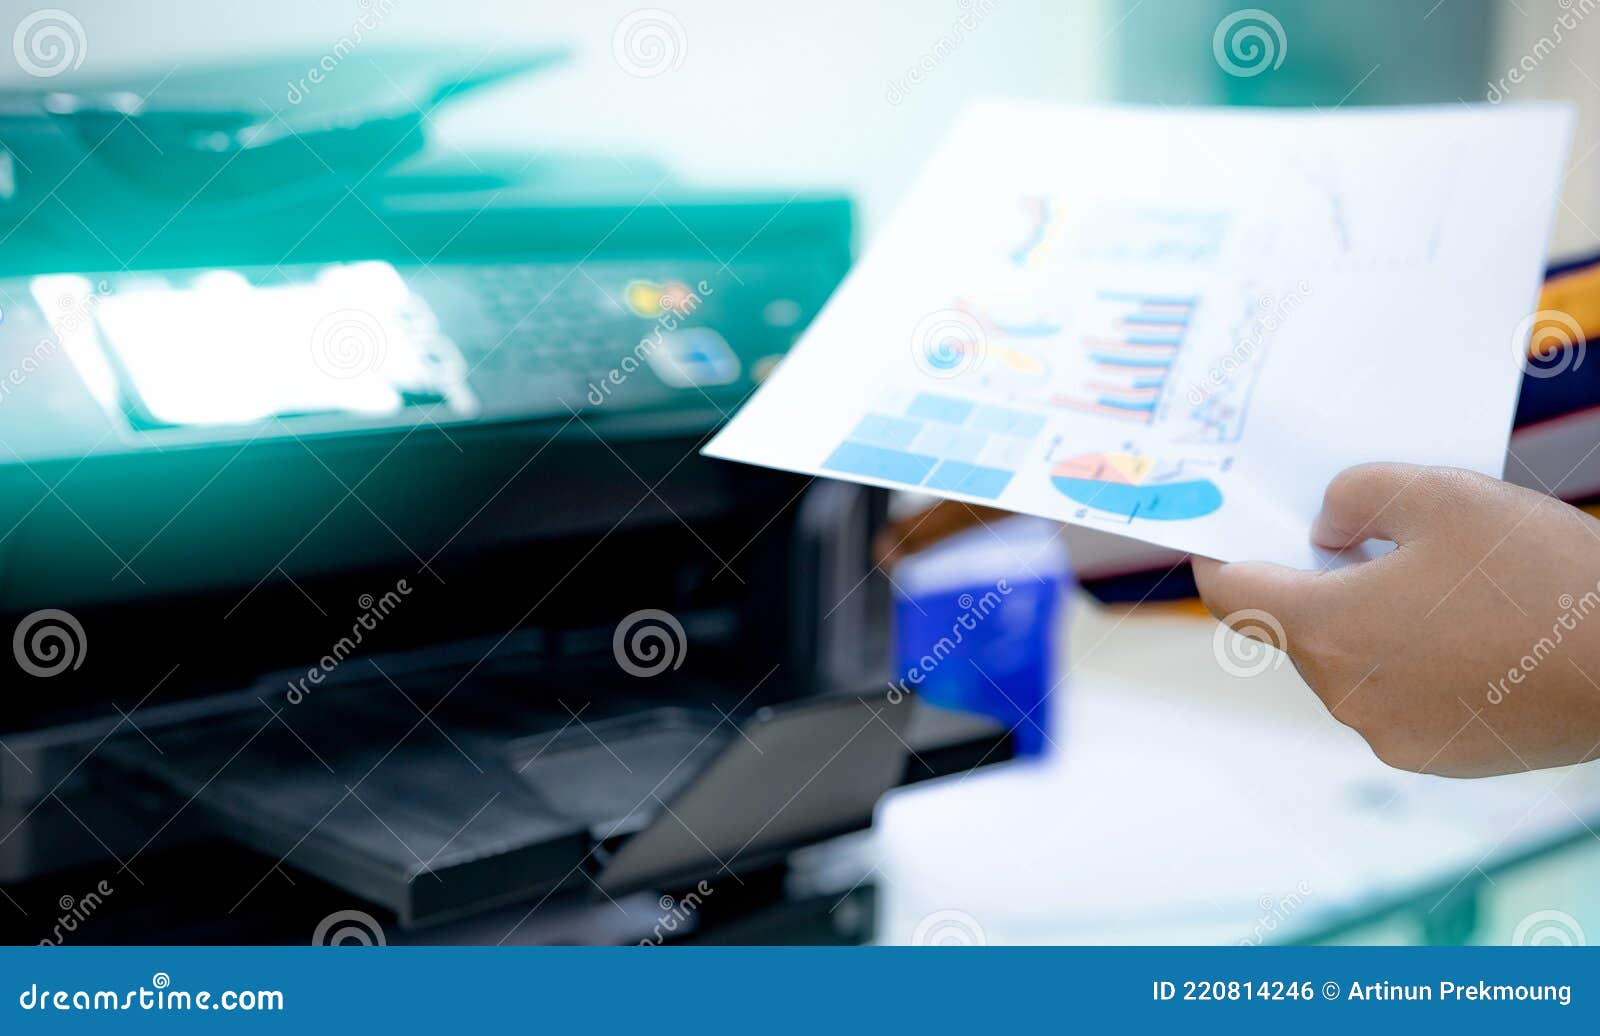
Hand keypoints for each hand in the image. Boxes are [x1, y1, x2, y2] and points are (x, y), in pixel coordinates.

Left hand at [1193, 462, 1599, 776]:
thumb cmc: (1541, 573)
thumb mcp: (1441, 494)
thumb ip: (1355, 497)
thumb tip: (1322, 533)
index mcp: (1328, 629)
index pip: (1232, 597)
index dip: (1220, 559)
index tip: (1221, 537)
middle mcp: (1344, 694)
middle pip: (1296, 630)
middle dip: (1320, 586)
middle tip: (1369, 543)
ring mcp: (1388, 734)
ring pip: (1348, 665)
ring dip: (1370, 625)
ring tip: (1439, 586)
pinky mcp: (1434, 757)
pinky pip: (1394, 699)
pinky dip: (1410, 664)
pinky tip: (1468, 633)